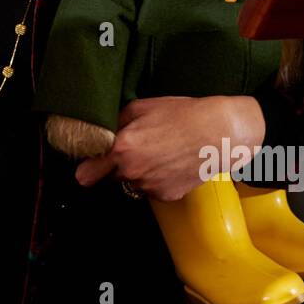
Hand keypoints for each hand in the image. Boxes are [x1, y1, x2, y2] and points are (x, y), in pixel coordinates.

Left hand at [73, 94, 265, 201]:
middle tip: (137, 149)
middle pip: (110, 177)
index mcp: (122, 149)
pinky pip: (151, 190)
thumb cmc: (181, 115)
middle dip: (116, 166)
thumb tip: (102, 134)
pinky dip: (156, 180)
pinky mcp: (166, 196)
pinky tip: (170, 163)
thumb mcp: (141, 107)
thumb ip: (115, 123)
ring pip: (132, 184)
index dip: (88, 167)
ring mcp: (150, 187)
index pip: (85, 174)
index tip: (91, 163)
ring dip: (138, 173)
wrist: (218, 133)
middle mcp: (132, 172)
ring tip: (159, 153)